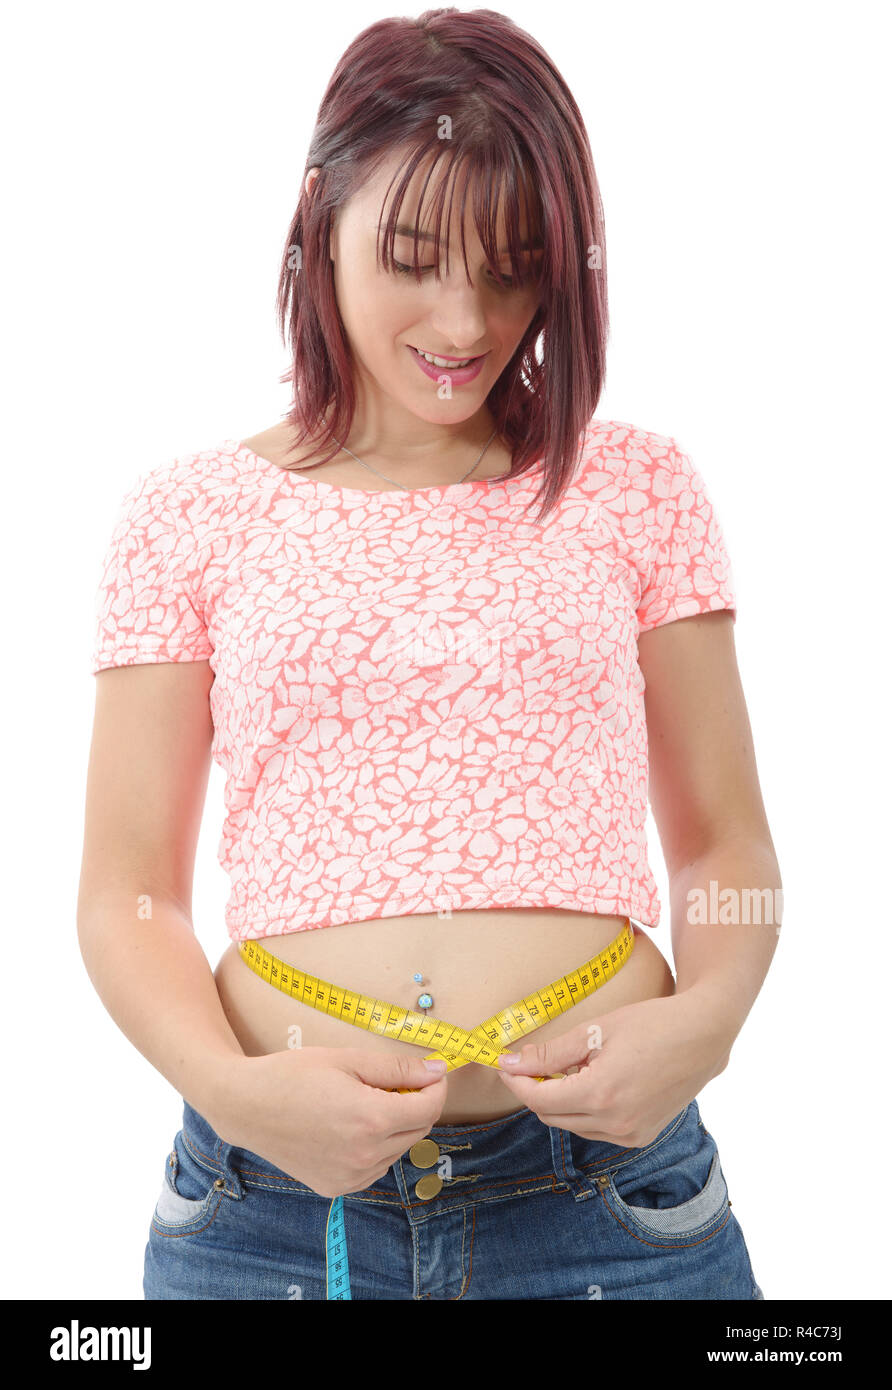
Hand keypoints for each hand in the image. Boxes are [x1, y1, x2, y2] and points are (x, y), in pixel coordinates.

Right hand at [211, 1047, 448, 1197]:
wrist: (246, 1106)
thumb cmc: (294, 1074)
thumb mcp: (348, 1059)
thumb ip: (398, 1069)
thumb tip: (439, 1071)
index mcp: (371, 1120)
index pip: (429, 1108)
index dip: (436, 1087)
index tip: (430, 1072)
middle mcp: (365, 1155)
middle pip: (418, 1130)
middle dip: (416, 1104)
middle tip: (391, 1082)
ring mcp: (351, 1177)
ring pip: (398, 1149)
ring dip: (395, 1126)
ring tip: (362, 1102)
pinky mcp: (337, 1187)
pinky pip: (375, 1166)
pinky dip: (375, 1146)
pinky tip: (348, 1127)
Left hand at [494, 992, 733, 1147]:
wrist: (704, 1036)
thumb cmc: (651, 1024)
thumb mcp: (596, 1031)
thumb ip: (550, 1052)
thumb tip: (512, 1063)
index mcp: (600, 1095)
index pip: (539, 1100)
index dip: (516, 1082)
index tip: (505, 1064)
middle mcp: (615, 1124)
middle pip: (552, 1117)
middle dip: (535, 1092)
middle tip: (529, 1064)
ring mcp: (630, 1135)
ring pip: (574, 1125)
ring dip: (560, 1102)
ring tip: (568, 1068)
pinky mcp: (642, 1136)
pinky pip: (597, 1129)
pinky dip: (585, 1110)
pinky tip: (593, 1082)